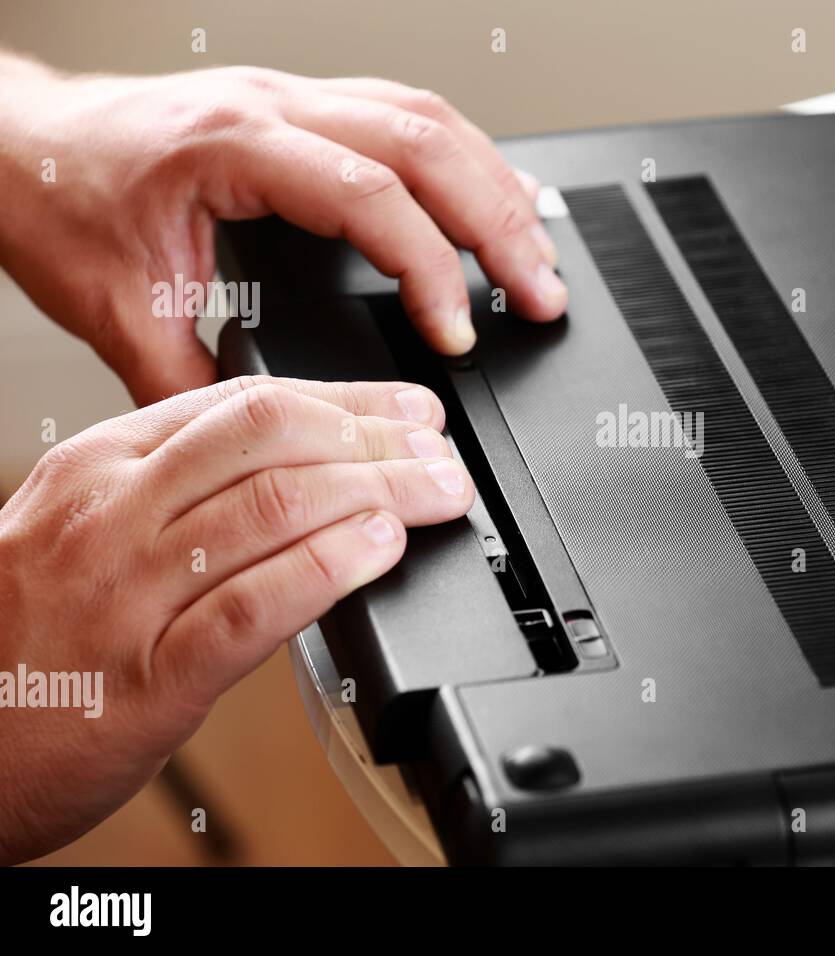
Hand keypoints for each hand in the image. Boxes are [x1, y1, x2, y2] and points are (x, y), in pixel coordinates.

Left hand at [0, 60, 565, 405]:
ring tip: (539, 252)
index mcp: (234, 148)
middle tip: (543, 291)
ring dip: (496, 185)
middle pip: (426, 143)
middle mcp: (273, 108)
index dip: (430, 269)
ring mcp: (293, 99)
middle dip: (500, 223)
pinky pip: (409, 115)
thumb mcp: (121, 309)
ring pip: (429, 119)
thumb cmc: (59, 203)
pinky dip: (466, 160)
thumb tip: (266, 442)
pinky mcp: (304, 109)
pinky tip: (494, 195)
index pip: (370, 197)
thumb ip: (197, 382)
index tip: (459, 334)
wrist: (17, 143)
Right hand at [0, 375, 472, 863]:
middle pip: (273, 440)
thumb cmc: (29, 632)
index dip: (350, 401)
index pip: (247, 403)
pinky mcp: (151, 676)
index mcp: (103, 465)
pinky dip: (328, 568)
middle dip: (377, 439)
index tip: (411, 412)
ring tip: (437, 493)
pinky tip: (379, 550)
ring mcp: (128, 592)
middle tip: (441, 453)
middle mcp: (113, 513)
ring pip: (274, 507)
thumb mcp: (86, 526)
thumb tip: (307, 462)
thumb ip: (180, 488)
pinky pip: (254, 607)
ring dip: (380, 493)